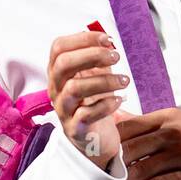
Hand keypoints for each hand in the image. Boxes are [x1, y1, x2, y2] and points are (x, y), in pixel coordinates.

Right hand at [47, 29, 130, 168]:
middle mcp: (56, 89)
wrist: (95, 140)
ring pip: (75, 88)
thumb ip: (98, 60)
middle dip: (92, 55)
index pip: (59, 47)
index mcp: (58, 73)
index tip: (107, 39)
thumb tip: (108, 41)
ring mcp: (63, 110)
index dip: (82, 39)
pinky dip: (106, 104)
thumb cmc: (93, 103)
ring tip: (124, 80)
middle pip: (63, 64)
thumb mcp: (95, 77)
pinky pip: (86, 114)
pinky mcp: (75, 129)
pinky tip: (118, 101)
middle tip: (116, 57)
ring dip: (104, 80)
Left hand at [110, 108, 180, 179]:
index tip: (93, 156)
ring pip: (142, 170)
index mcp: (168, 117)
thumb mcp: (179, 122)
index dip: (108, 143)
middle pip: (132, 149)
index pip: (128, 126)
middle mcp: (176, 132)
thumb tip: (115, 116)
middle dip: (110, 167)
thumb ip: (148, 123)